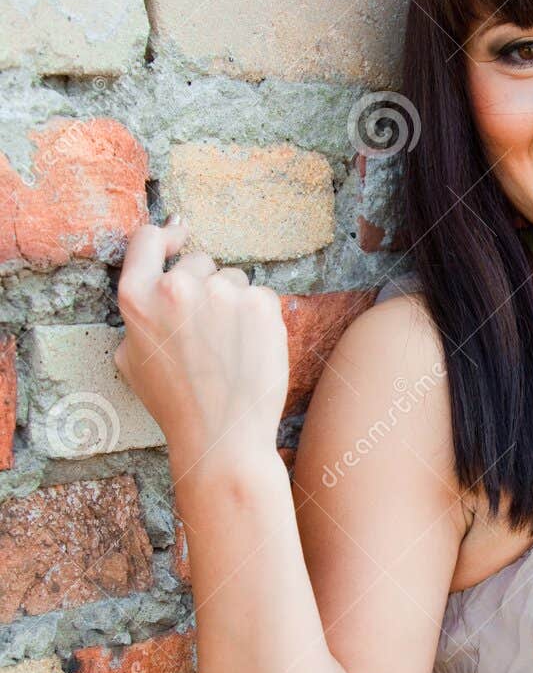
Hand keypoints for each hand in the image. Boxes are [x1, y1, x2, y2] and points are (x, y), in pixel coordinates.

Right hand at [115, 218, 289, 475]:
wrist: (222, 437)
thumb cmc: (176, 405)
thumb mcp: (132, 360)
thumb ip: (138, 317)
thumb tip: (153, 281)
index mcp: (136, 299)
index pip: (147, 240)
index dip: (165, 236)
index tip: (178, 236)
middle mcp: (176, 288)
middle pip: (198, 262)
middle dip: (204, 288)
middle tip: (208, 335)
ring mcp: (220, 293)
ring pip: (233, 279)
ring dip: (234, 303)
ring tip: (229, 349)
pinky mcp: (259, 303)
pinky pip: (261, 296)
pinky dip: (260, 318)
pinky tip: (250, 351)